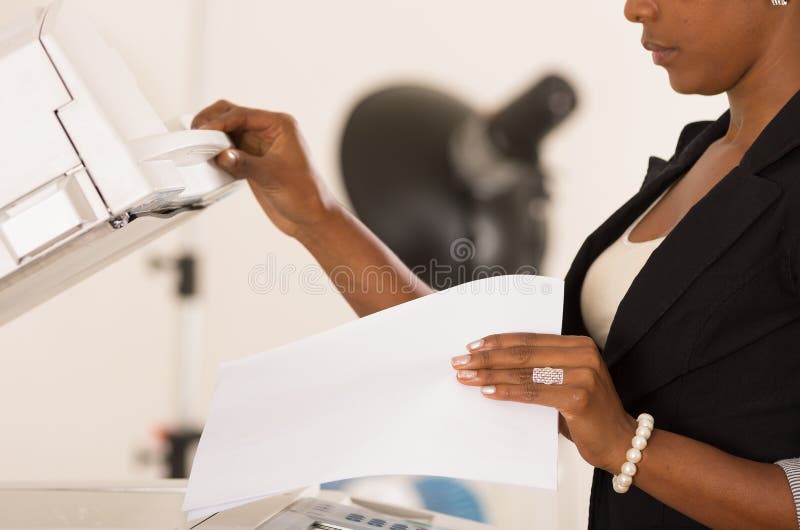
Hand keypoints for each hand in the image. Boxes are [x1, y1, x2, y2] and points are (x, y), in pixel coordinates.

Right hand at [192, 100, 338, 238]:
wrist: (310, 218)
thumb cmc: (305, 194)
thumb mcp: (274, 177)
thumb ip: (246, 164)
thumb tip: (221, 155)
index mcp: (280, 126)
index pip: (242, 115)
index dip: (219, 122)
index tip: (202, 132)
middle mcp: (268, 132)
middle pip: (231, 116)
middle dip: (212, 123)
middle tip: (194, 135)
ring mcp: (259, 146)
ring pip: (227, 133)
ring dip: (212, 138)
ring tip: (197, 148)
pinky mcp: (251, 161)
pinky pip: (227, 150)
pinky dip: (216, 153)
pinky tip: (208, 161)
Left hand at [451, 333, 636, 472]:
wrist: (620, 443)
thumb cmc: (586, 415)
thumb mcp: (563, 384)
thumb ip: (538, 371)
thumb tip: (492, 366)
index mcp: (578, 344)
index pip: (529, 338)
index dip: (498, 341)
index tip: (471, 346)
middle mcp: (583, 354)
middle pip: (523, 352)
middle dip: (487, 357)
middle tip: (460, 362)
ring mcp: (584, 374)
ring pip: (525, 371)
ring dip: (490, 374)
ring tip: (466, 377)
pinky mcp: (580, 397)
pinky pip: (533, 392)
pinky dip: (507, 392)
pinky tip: (487, 392)